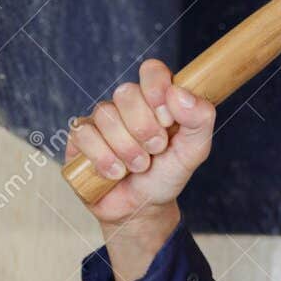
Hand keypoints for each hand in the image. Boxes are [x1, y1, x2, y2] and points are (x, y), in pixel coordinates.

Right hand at [68, 59, 215, 228]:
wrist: (142, 209)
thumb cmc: (166, 175)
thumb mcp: (194, 151)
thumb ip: (200, 119)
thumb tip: (178, 93)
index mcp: (155, 98)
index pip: (151, 70)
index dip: (157, 89)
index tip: (167, 119)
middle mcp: (126, 104)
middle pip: (126, 93)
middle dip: (144, 129)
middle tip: (155, 150)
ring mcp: (101, 120)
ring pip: (106, 116)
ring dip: (127, 149)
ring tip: (138, 167)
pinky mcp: (80, 138)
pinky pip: (85, 134)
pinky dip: (104, 158)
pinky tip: (115, 173)